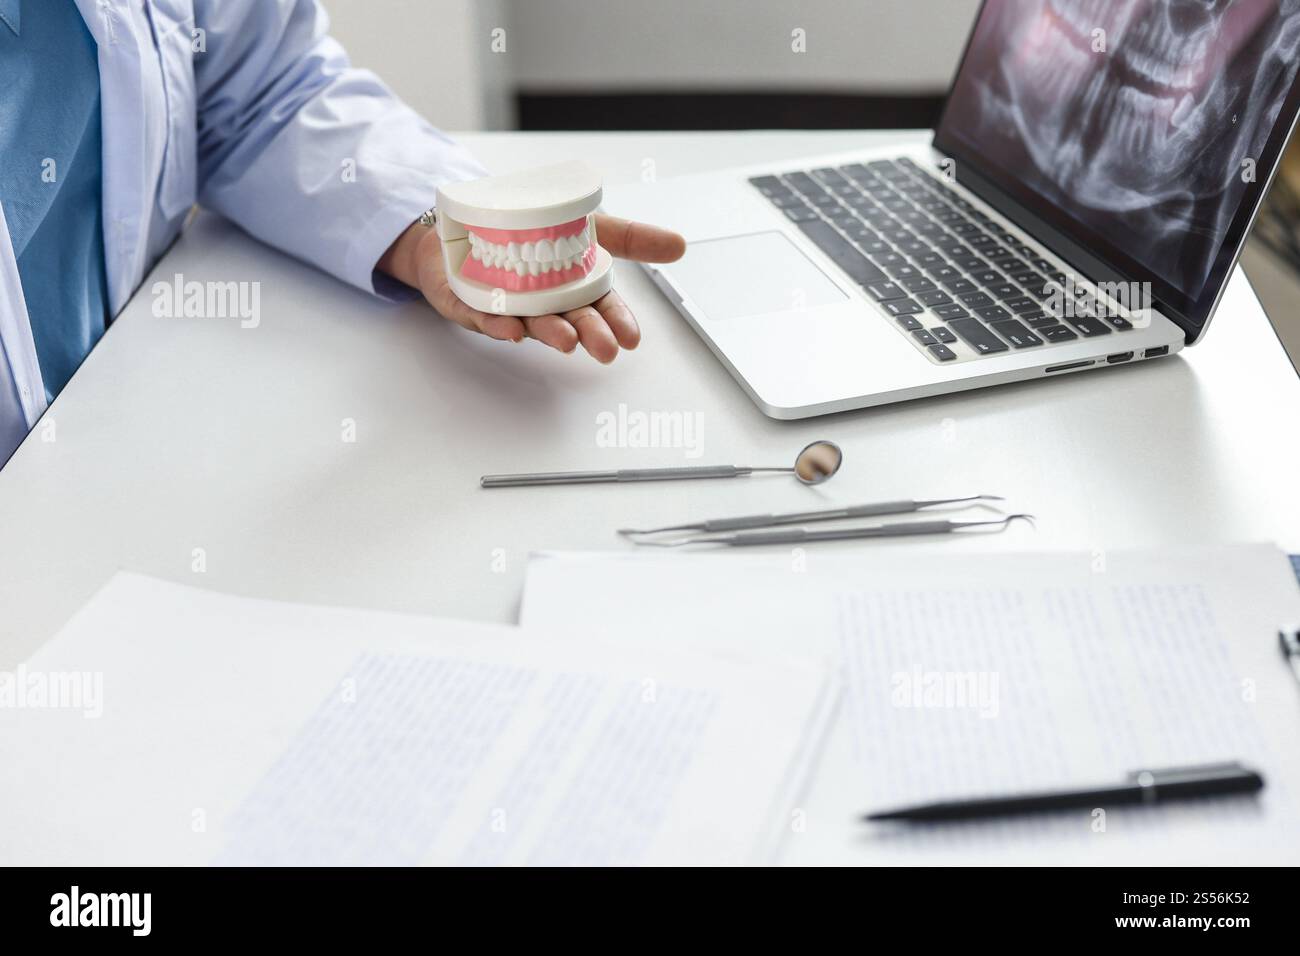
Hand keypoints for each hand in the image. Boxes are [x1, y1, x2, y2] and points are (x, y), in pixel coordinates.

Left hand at [378, 213, 685, 362]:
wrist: (466, 222)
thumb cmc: (529, 232)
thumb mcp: (588, 225)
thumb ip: (631, 237)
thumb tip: (679, 244)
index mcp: (572, 288)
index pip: (599, 307)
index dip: (615, 322)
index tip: (631, 338)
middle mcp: (542, 302)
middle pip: (569, 320)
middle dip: (588, 334)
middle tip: (605, 349)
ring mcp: (507, 304)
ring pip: (530, 321)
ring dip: (548, 332)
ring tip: (566, 340)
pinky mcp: (469, 302)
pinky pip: (482, 315)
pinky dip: (497, 323)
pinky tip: (510, 329)